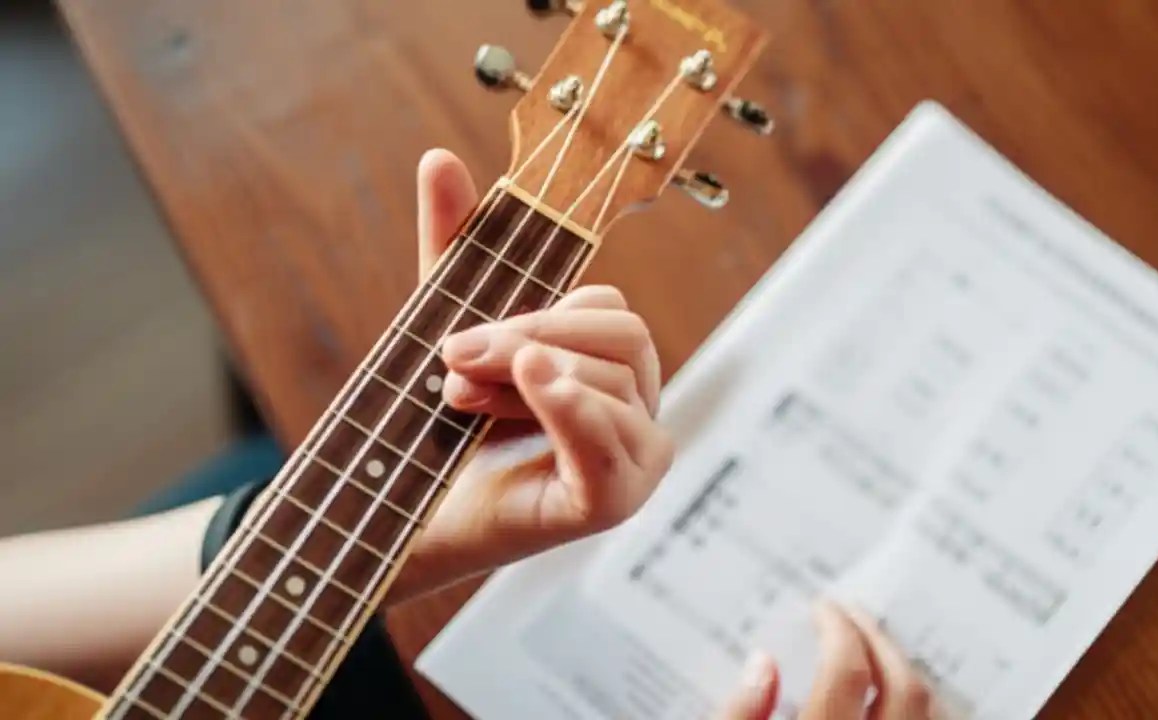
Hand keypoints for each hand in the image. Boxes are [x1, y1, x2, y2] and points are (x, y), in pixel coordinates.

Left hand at [388, 150, 673, 600]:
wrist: (398, 521)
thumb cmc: (436, 431)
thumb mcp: (448, 325)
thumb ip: (453, 249)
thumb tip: (437, 158)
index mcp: (610, 372)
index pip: (608, 311)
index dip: (538, 313)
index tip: (457, 341)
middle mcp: (635, 413)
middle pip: (622, 337)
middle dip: (532, 334)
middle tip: (456, 356)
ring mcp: (635, 461)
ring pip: (611, 379)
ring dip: (524, 377)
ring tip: (460, 400)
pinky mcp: (615, 499)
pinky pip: (610, 437)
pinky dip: (574, 406)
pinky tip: (538, 382)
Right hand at [718, 600, 932, 719]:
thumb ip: (738, 716)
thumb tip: (763, 664)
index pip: (847, 675)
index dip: (839, 631)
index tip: (823, 609)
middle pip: (903, 688)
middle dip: (878, 640)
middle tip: (851, 616)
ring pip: (929, 713)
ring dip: (904, 673)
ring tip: (874, 650)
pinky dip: (918, 708)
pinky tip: (890, 698)